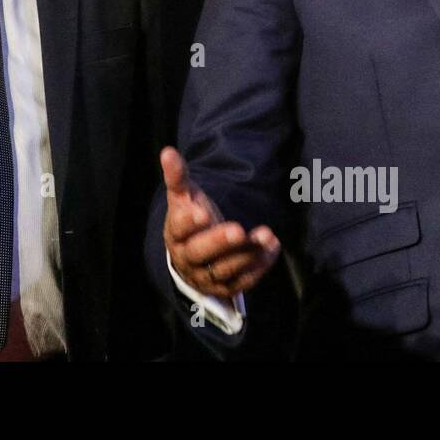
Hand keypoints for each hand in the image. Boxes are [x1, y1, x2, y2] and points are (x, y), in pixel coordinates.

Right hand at [161, 146, 279, 298]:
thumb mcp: (184, 197)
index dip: (189, 222)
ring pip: (224, 270)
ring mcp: (205, 276)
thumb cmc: (191, 220)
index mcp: (175, 235)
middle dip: (220, 242)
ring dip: (246, 254)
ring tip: (265, 235)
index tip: (202, 212)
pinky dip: (259, 267)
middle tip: (238, 230)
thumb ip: (178, 177)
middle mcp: (187, 259)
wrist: (192, 256)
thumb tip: (168, 152)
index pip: (178, 229)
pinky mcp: (225, 288)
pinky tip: (271, 248)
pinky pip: (242, 282)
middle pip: (200, 253)